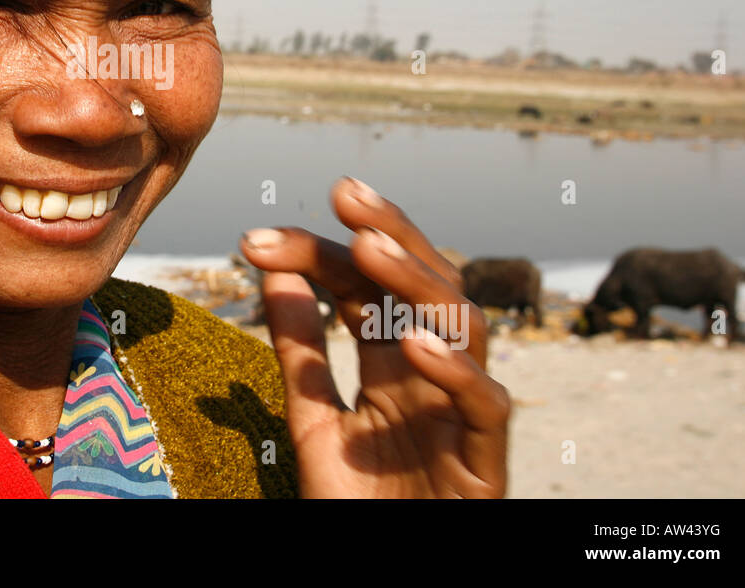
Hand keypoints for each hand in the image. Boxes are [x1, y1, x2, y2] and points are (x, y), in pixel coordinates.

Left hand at [239, 176, 508, 497]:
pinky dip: (454, 368)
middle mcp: (431, 374)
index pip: (362, 287)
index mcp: (391, 362)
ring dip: (417, 282)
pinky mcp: (485, 463)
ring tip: (366, 247)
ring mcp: (461, 413)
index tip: (258, 237)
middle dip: (388, 233)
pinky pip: (486, 405)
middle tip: (345, 194)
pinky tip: (410, 339)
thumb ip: (298, 351)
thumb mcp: (313, 421)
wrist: (385, 572)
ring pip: (465, 325)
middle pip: (424, 284)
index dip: (319, 254)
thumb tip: (271, 268)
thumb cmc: (357, 506)